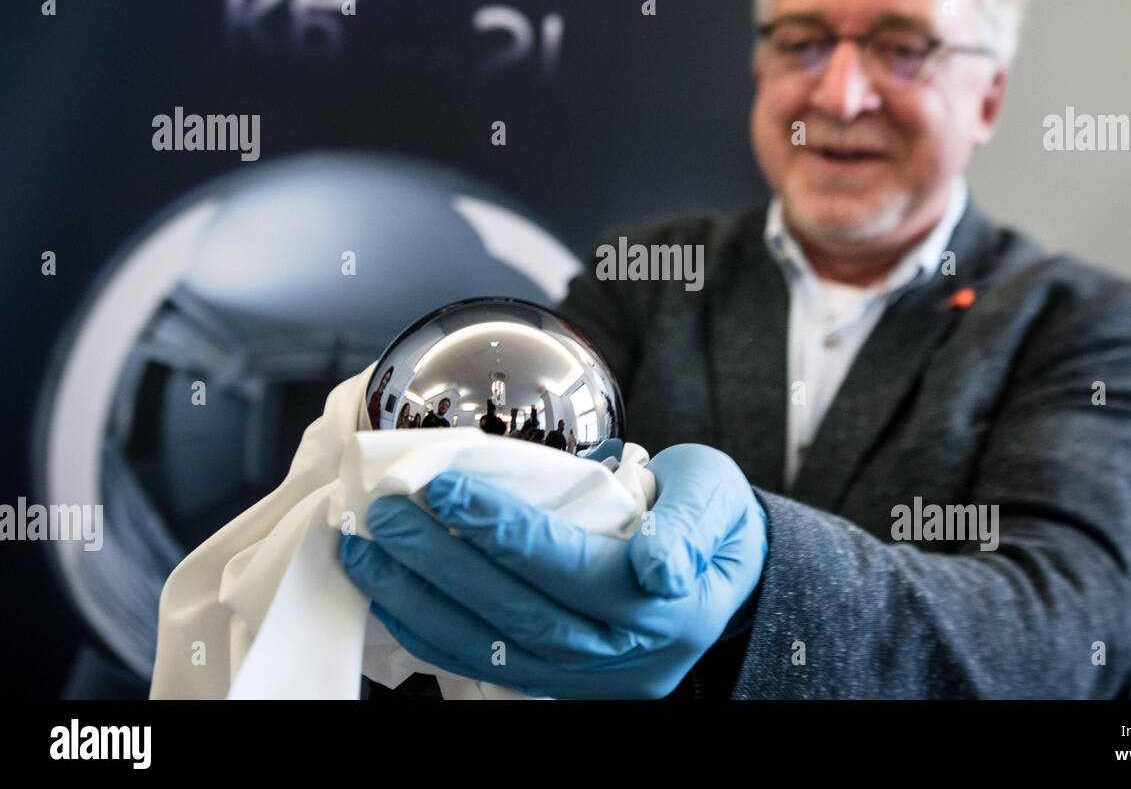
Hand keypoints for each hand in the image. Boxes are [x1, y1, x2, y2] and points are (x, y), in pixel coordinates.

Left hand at [338, 443, 767, 698]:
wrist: (726, 579)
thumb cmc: (712, 520)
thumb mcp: (716, 496)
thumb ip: (689, 524)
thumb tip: (657, 565)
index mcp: (666, 605)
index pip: (567, 566)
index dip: (503, 528)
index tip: (443, 484)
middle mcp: (625, 653)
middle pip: (518, 611)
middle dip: (442, 561)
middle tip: (386, 512)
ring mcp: (592, 677)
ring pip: (493, 647)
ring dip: (420, 600)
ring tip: (368, 552)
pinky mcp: (565, 682)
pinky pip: (488, 666)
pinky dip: (433, 634)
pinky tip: (391, 597)